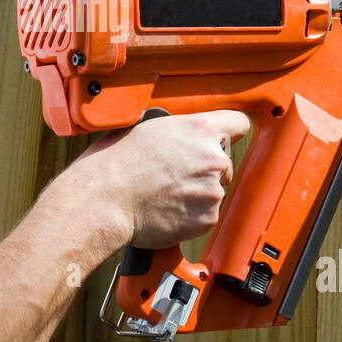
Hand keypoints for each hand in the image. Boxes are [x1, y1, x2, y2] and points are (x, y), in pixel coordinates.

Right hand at [79, 110, 250, 249]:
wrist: (103, 199)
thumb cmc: (115, 162)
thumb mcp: (146, 127)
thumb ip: (177, 131)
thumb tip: (180, 136)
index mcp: (200, 129)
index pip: (238, 123)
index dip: (228, 132)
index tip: (222, 139)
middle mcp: (212, 158)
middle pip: (224, 162)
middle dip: (205, 169)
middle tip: (174, 175)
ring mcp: (212, 190)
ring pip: (213, 190)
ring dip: (195, 194)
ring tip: (163, 194)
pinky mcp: (206, 218)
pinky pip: (205, 216)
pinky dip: (189, 216)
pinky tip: (165, 209)